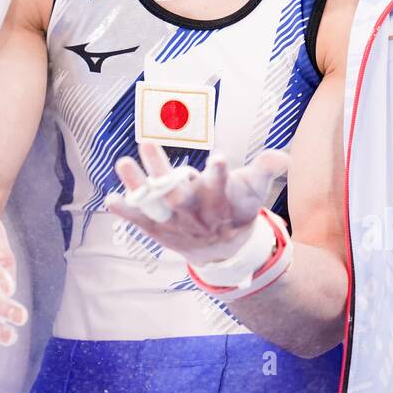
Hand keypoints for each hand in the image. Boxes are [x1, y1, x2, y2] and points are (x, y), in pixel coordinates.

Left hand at [104, 142, 289, 266]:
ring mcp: (173, 222)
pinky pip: (140, 220)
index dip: (219, 174)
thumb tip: (282, 155)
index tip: (219, 157)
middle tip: (146, 141)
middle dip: (160, 169)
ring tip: (122, 161)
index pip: (219, 187)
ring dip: (136, 184)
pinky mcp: (158, 228)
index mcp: (218, 202)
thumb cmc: (238, 210)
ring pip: (153, 203)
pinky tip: (110, 200)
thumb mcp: (255, 190)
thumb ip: (266, 169)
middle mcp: (193, 213)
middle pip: (176, 193)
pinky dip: (125, 212)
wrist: (224, 250)